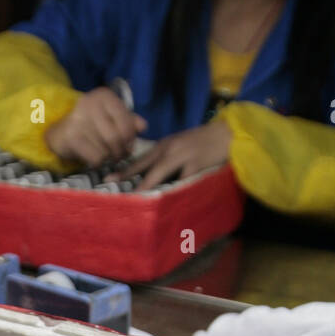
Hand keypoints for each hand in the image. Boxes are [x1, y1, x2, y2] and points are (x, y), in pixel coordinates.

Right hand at [44, 88, 147, 166]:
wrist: (61, 132)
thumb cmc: (92, 125)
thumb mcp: (112, 118)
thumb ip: (129, 121)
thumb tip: (143, 126)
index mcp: (104, 95)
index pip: (127, 122)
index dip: (131, 138)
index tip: (127, 144)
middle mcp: (91, 103)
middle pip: (117, 137)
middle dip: (121, 151)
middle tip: (119, 154)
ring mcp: (79, 119)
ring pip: (107, 149)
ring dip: (110, 157)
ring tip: (106, 155)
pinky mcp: (71, 137)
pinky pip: (96, 158)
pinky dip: (98, 162)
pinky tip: (94, 158)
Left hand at [108, 118, 231, 191]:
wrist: (226, 133)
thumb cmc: (201, 142)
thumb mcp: (179, 146)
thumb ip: (164, 158)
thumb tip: (149, 176)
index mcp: (164, 145)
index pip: (140, 159)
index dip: (125, 169)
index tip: (109, 178)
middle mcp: (169, 149)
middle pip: (145, 165)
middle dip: (128, 176)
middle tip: (113, 187)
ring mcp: (182, 155)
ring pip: (160, 172)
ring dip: (147, 185)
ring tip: (135, 197)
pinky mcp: (196, 163)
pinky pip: (182, 179)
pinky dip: (173, 190)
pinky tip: (165, 202)